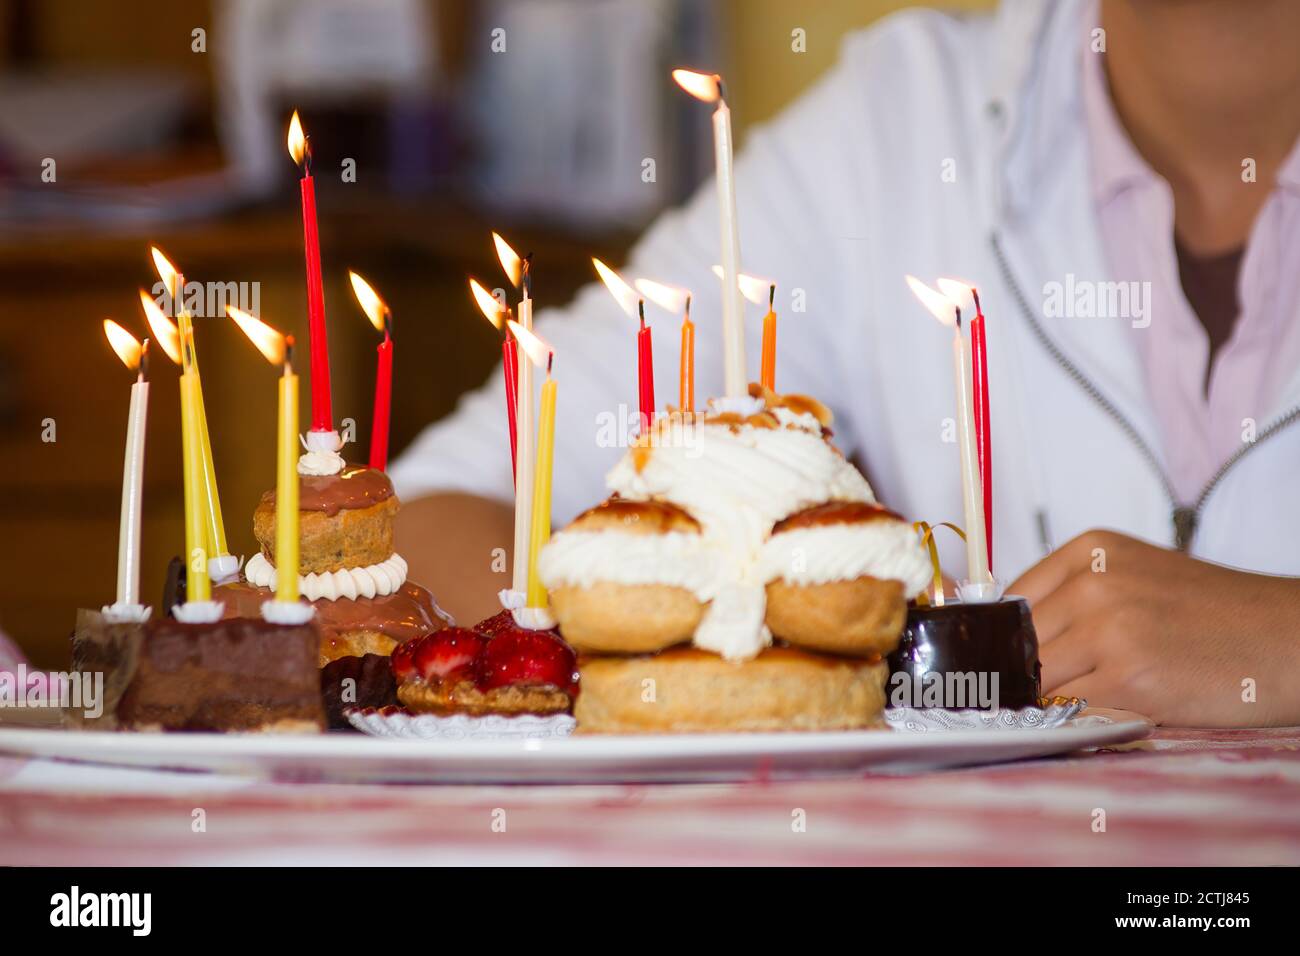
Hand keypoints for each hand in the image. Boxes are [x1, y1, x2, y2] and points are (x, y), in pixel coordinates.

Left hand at [1010, 529, 1299, 726]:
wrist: (1289, 639)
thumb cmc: (1214, 615)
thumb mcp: (1134, 576)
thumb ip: (1072, 596)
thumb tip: (1008, 636)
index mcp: (1089, 551)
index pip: (1009, 602)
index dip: (1003, 641)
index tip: (1002, 662)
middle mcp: (1093, 584)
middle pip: (1019, 644)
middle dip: (1024, 674)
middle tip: (1042, 691)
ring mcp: (1109, 630)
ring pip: (1039, 679)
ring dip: (1050, 700)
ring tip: (1086, 699)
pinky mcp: (1130, 678)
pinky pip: (1072, 707)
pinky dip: (1077, 717)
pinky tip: (1107, 710)